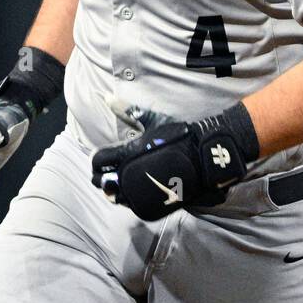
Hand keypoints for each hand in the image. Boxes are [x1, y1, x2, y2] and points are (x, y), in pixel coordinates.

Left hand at [91, 96, 258, 220]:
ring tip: (124, 182)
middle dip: (102, 177)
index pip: (97, 161)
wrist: (204, 158)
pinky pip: (130, 207)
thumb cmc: (178, 137)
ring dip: (115, 190)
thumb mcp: (152, 121)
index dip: (98, 160)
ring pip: (113, 197)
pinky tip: (136, 191)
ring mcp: (139, 194)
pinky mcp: (150, 206)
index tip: (104, 158)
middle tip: (111, 172)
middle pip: (101, 182)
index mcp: (126, 154)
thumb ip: (127, 111)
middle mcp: (128, 176)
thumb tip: (106, 96)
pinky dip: (129, 200)